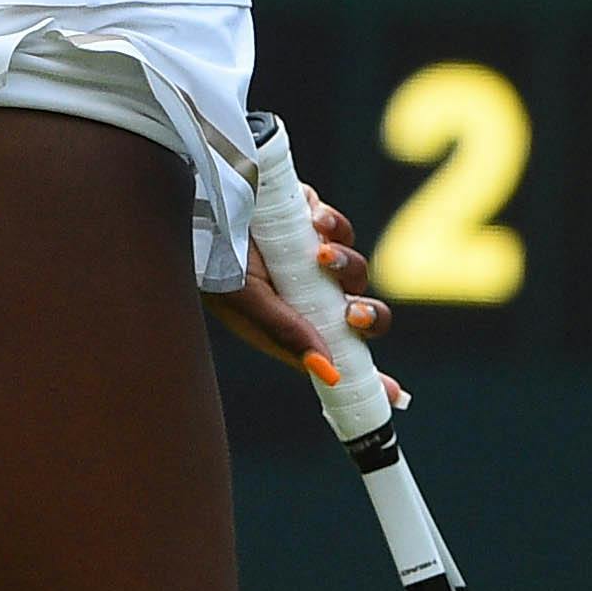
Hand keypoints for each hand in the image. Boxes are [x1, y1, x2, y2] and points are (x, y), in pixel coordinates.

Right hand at [208, 183, 403, 401]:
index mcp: (288, 325)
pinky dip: (332, 224)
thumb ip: (286, 333)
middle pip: (360, 315)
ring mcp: (308, 257)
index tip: (394, 394)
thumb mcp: (246, 301)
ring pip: (356, 269)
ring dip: (345, 264)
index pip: (337, 356)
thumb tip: (330, 374)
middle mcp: (303, 294)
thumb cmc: (208, 256)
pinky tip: (313, 218)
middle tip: (353, 314)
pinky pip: (339, 227)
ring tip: (319, 254)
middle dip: (367, 317)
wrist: (196, 196)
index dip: (368, 374)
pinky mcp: (309, 219)